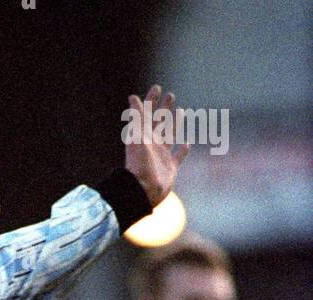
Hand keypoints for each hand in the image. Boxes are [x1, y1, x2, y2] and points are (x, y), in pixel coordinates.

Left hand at [124, 85, 190, 207]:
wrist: (143, 191)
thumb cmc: (139, 165)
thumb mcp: (137, 138)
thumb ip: (137, 117)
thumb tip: (132, 96)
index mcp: (144, 136)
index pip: (147, 113)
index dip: (151, 100)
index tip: (157, 87)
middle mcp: (153, 144)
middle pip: (159, 122)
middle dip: (164, 108)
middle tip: (170, 94)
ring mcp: (162, 155)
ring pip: (169, 135)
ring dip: (174, 123)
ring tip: (180, 111)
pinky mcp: (171, 168)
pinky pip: (178, 156)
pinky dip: (183, 150)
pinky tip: (187, 143)